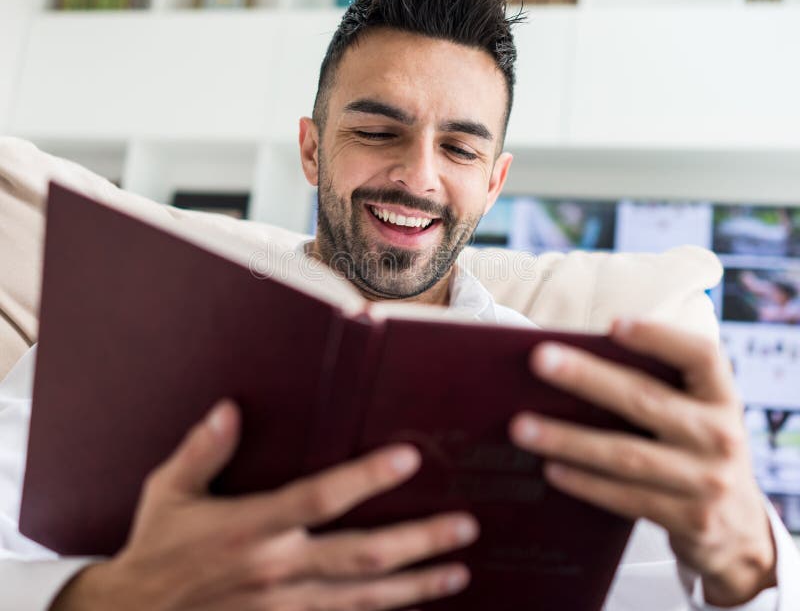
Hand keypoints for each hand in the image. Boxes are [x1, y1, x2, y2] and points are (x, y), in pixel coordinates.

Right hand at [51, 400, 477, 610]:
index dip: (367, 478)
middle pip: (362, 555)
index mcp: (250, 527)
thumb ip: (203, 450)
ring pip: (364, 597)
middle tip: (464, 526)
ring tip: (459, 570)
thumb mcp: (168, 492)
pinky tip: (412, 602)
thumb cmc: (157, 547)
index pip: (320, 498)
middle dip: (419, 542)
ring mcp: (285, 606)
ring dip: (416, 584)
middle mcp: (276, 569)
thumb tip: (231, 408)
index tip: (409, 459)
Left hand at [509, 319, 775, 607]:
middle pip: (646, 399)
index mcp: (721, 397)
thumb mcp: (694, 415)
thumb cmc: (696, 452)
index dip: (659, 337)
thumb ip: (655, 388)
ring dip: (569, 439)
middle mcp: (721, 436)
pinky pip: (626, 497)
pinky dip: (585, 482)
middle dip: (587, 378)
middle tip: (539, 359)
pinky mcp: (689, 519)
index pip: (701, 356)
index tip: (614, 324)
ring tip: (522, 426)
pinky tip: (550, 469)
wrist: (740, 529)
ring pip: (626, 455)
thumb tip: (570, 362)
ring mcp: (707, 482)